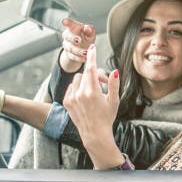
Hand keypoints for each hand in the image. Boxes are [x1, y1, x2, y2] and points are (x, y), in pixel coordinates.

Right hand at [59, 18, 96, 72]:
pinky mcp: (68, 54)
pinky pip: (72, 56)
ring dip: (78, 50)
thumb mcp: (90, 34)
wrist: (83, 49)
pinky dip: (79, 58)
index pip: (69, 23)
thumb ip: (90, 30)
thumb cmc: (87, 37)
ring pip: (70, 48)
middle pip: (67, 36)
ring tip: (85, 52)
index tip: (64, 21)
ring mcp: (67, 45)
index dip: (67, 22)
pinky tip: (85, 58)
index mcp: (73, 28)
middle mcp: (68, 35)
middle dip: (73, 38)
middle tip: (79, 40)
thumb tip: (87, 28)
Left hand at [63, 45, 123, 168]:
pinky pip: (71, 87)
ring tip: (94, 91)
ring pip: (77, 79)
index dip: (92, 57)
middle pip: (85, 74)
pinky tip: (85, 97)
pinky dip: (78, 88)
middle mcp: (79, 94)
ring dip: (85, 81)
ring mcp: (71, 98)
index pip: (91, 69)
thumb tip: (114, 71)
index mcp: (92, 92)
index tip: (92, 47)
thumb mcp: (114, 101)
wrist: (94, 133)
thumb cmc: (107, 117)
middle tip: (104, 82)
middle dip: (95, 75)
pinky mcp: (66, 102)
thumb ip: (114, 84)